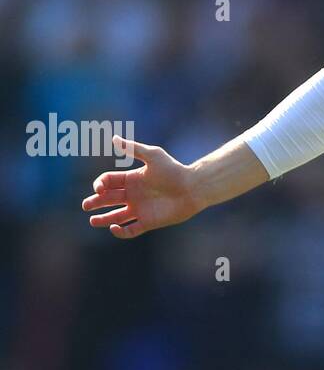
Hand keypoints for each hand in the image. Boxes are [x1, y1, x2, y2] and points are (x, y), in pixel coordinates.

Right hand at [81, 136, 200, 239]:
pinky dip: (121, 231)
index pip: (108, 182)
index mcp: (132, 179)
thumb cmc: (174, 170)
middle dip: (95, 202)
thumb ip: (133, 148)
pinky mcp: (149, 222)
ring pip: (116, 216)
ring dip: (104, 219)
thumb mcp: (152, 155)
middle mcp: (133, 195)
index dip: (100, 185)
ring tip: (92, 221)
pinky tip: (114, 228)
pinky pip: (131, 230)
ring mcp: (140, 209)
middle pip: (108, 199)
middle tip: (86, 205)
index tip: (99, 189)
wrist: (192, 188)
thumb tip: (114, 138)